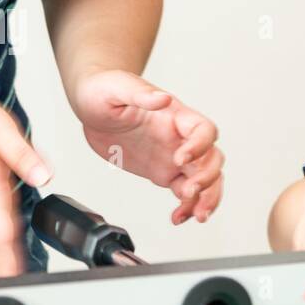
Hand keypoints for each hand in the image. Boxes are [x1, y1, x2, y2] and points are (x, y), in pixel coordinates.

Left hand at [71, 67, 223, 223]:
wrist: (91, 104)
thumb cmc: (105, 89)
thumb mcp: (117, 87)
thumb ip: (140, 94)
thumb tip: (163, 98)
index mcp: (175, 115)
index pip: (203, 130)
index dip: (199, 147)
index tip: (180, 160)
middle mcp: (180, 137)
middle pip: (213, 158)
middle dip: (207, 178)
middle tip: (188, 192)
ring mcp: (175, 156)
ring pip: (206, 179)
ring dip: (207, 198)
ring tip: (197, 215)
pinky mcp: (164, 171)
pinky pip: (186, 191)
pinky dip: (188, 207)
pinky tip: (179, 217)